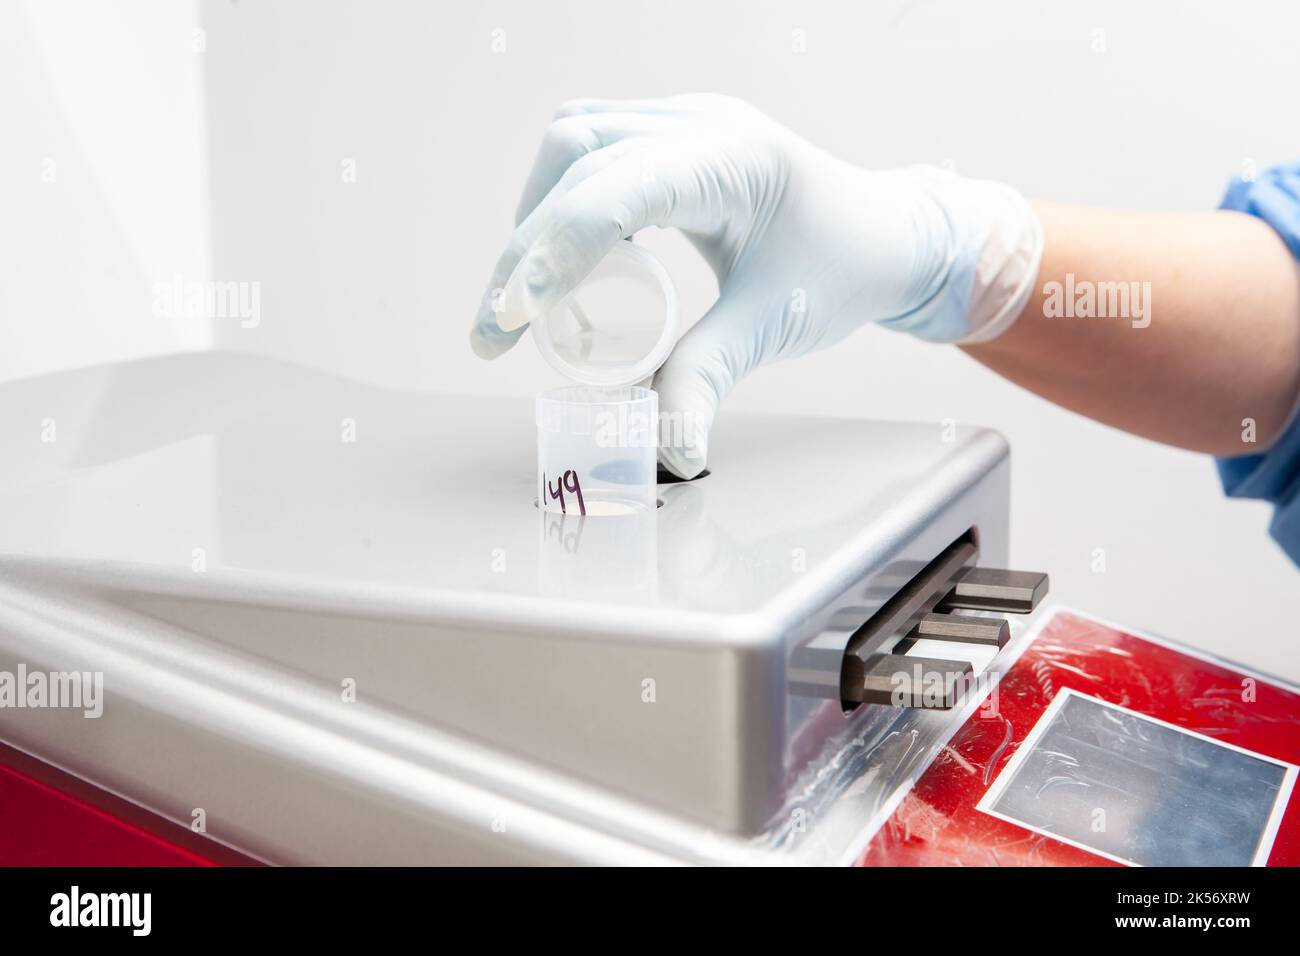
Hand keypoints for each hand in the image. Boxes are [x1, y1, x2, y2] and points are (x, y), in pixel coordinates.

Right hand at [471, 94, 1039, 476]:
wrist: (889, 233)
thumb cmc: (843, 270)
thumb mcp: (771, 328)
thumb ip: (706, 381)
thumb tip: (667, 449)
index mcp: (733, 159)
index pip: (613, 191)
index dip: (550, 253)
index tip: (511, 319)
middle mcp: (702, 121)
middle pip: (576, 160)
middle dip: (526, 248)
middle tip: (499, 330)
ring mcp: (686, 118)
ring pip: (574, 142)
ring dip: (538, 214)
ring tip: (530, 294)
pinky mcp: (675, 134)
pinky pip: (594, 147)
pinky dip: (564, 200)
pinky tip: (567, 255)